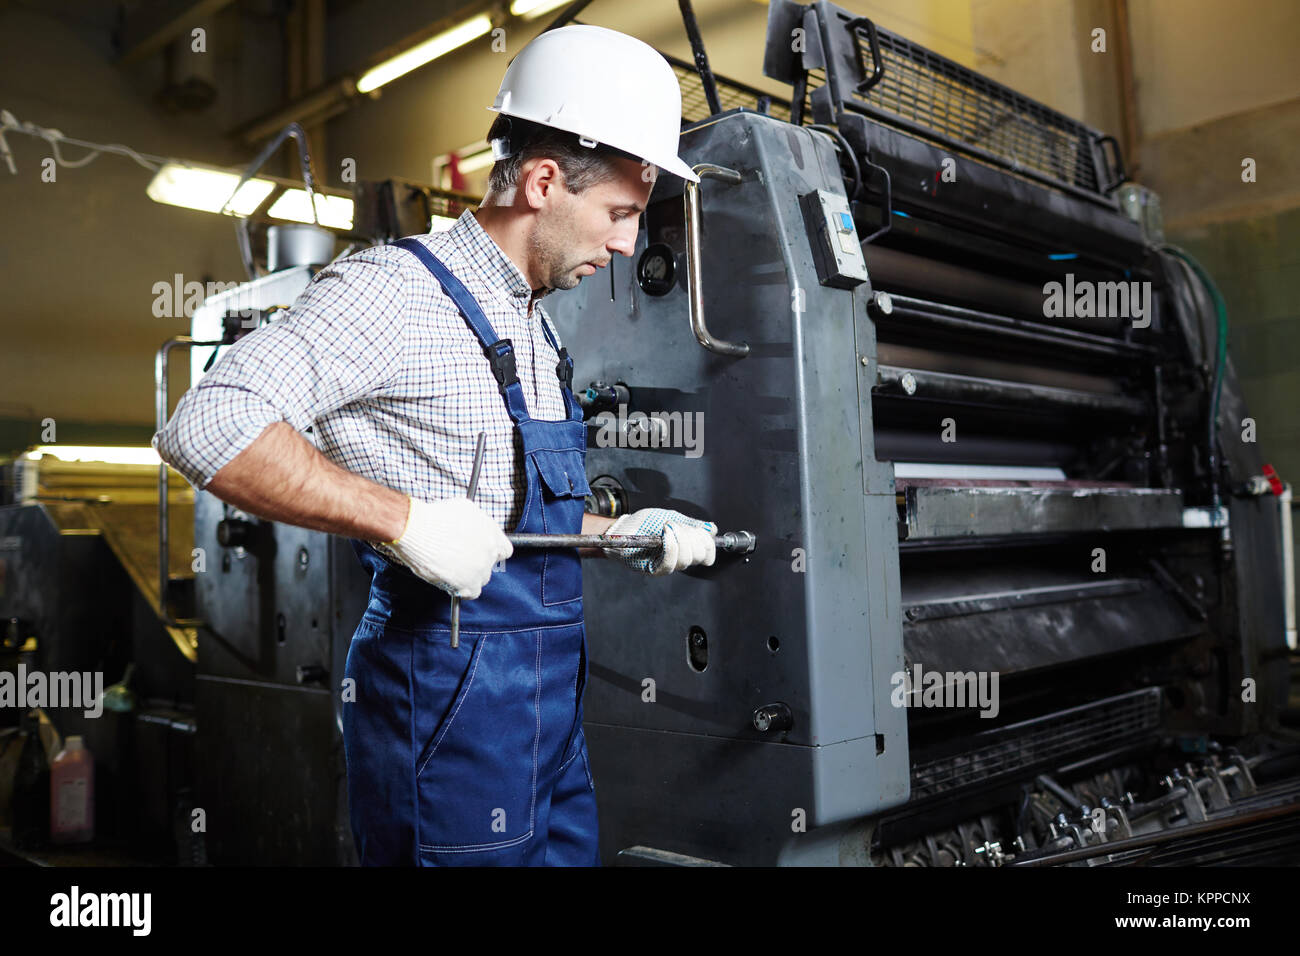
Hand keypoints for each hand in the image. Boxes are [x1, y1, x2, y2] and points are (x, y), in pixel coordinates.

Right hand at [378, 496, 511, 598]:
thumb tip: (473, 527)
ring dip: (469, 576)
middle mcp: (490, 552)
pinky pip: (471, 593)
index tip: (480, 552)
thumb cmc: (436, 516)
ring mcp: (480, 569)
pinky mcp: (467, 583)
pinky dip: (462, 589)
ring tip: (450, 568)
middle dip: (476, 563)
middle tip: (460, 559)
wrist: (418, 530)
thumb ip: (476, 522)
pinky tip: (450, 582)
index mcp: (493, 534)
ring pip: (481, 579)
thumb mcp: (465, 509)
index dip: (491, 552)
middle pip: (489, 565)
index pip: (504, 550)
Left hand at [602, 508, 716, 574]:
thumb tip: (712, 529)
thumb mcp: (672, 517)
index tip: (698, 529)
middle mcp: (679, 560)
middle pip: (700, 555)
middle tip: (675, 524)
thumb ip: (691, 524)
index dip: (707, 541)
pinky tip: (665, 533)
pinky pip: (670, 563)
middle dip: (692, 535)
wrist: (622, 528)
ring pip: (687, 559)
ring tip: (666, 526)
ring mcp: (667, 566)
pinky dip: (671, 545)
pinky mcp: (654, 570)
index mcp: (686, 549)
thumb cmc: (644, 523)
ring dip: (680, 537)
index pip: (707, 555)